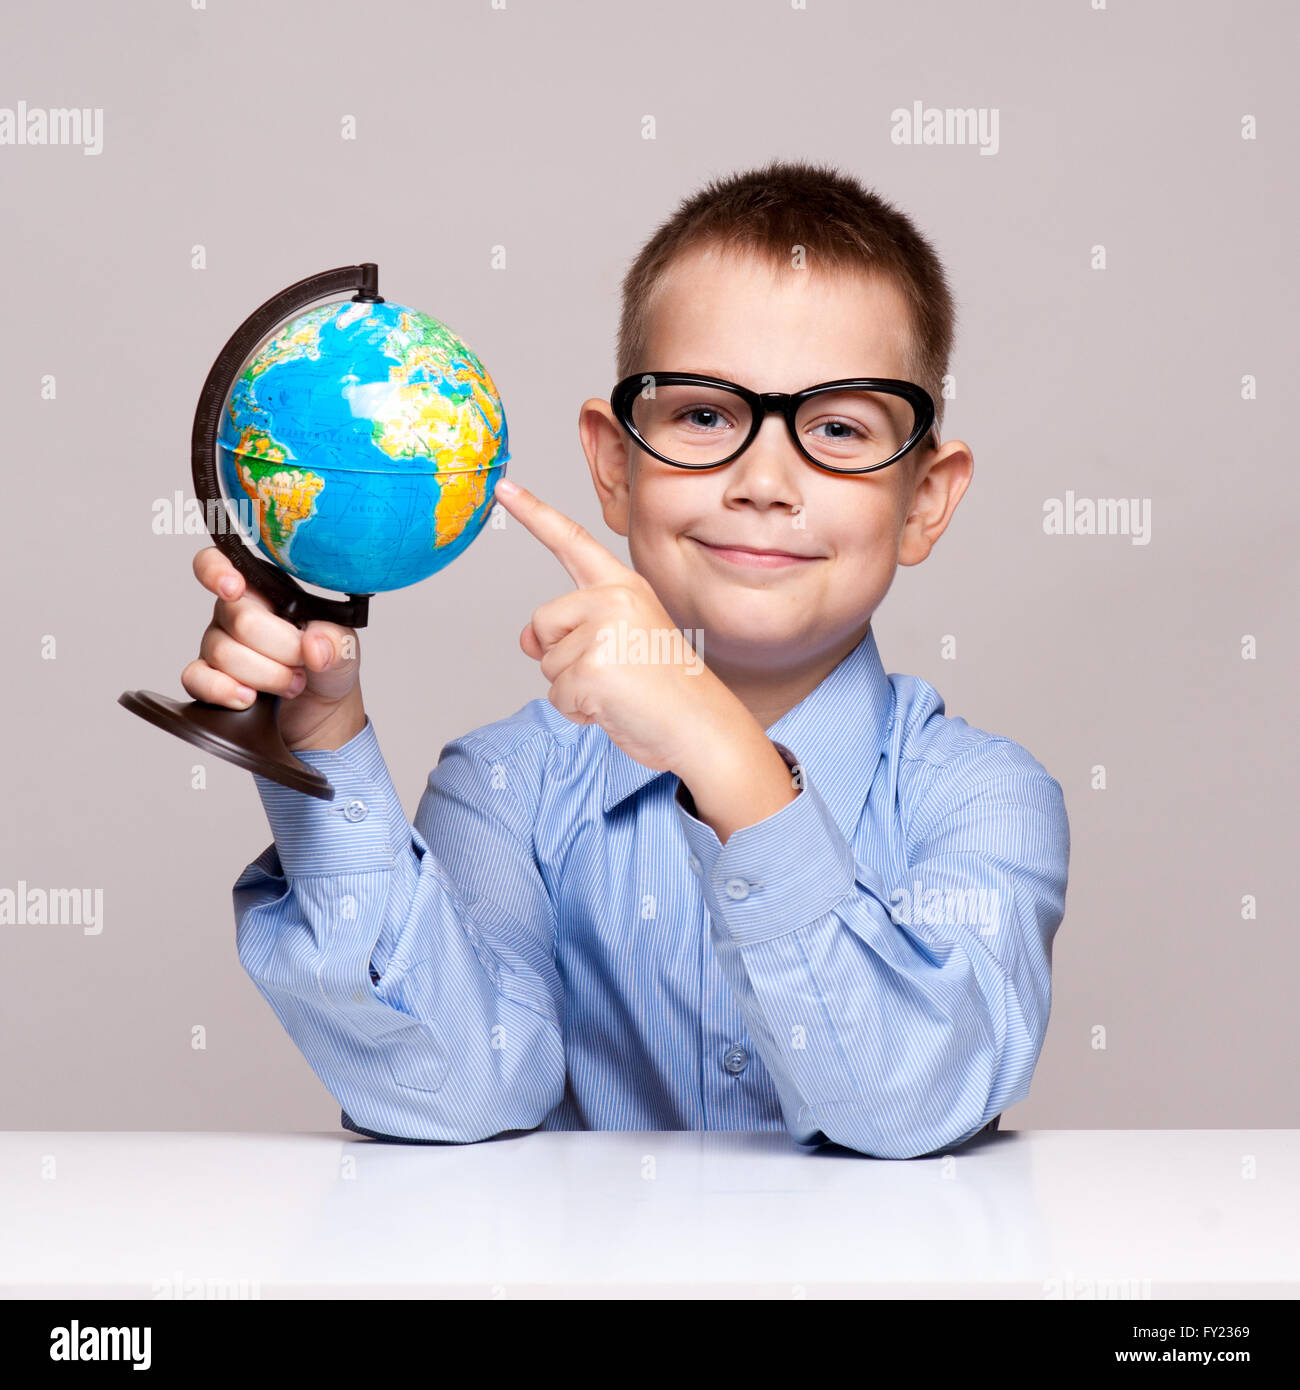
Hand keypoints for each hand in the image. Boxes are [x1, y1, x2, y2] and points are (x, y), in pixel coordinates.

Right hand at [181, 546, 364, 751]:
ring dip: (266, 676)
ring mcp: (217, 645)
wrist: (322, 711)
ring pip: (223, 652)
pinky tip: (250, 698)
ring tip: (293, 683)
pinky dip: (225, 691)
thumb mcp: (344, 651)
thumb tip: (314, 646)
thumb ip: (336, 643)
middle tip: (304, 663)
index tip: (234, 588)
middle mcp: (234, 613)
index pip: (220, 562)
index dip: (217, 571)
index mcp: (265, 590)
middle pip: (240, 619)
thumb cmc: (327, 668)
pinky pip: (197, 678)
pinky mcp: (208, 679)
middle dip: (281, 650)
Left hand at [491, 478, 738, 775]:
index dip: (534, 513)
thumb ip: (572, 630)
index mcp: (624, 585)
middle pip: (543, 622)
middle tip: (614, 672)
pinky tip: (615, 707)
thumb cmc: (665, 689)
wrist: (701, 726)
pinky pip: (557, 695)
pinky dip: (579, 711)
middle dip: (563, 656)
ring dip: (574, 688)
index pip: (572, 541)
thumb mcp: (617, 645)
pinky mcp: (592, 669)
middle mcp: (613, 599)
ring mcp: (603, 631)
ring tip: (620, 690)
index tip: (503, 486)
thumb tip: (528, 640)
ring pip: (547, 663)